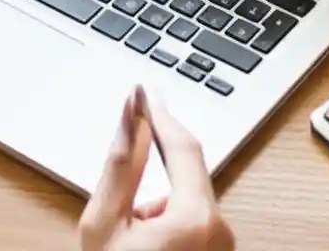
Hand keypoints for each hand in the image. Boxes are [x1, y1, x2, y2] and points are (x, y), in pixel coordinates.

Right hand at [79, 86, 234, 250]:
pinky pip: (195, 221)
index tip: (144, 93)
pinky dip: (170, 222)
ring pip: (188, 198)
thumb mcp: (104, 224)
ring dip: (159, 205)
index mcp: (195, 218)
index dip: (159, 115)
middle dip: (153, 176)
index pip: (182, 146)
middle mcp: (220, 230)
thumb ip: (121, 166)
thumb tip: (130, 117)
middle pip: (186, 174)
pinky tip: (148, 247)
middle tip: (124, 202)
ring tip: (131, 241)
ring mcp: (223, 245)